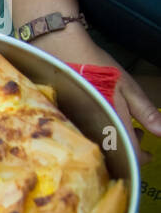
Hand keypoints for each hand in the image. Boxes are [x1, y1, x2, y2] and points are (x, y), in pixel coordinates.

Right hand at [33, 22, 160, 160]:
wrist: (63, 54)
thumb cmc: (97, 68)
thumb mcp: (128, 87)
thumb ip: (146, 112)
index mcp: (113, 124)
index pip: (131, 154)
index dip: (142, 158)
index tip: (150, 154)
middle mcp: (93, 131)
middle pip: (114, 153)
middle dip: (130, 146)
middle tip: (139, 133)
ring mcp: (78, 128)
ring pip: (99, 146)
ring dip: (115, 139)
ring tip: (122, 124)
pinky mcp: (68, 123)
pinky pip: (86, 136)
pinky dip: (100, 133)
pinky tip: (103, 121)